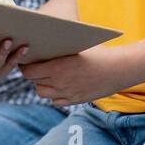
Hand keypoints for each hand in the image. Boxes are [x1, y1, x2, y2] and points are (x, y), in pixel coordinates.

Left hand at [18, 45, 138, 106]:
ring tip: (48, 76)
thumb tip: (44, 44)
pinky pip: (56, 100)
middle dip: (33, 74)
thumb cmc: (100, 52)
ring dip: (43, 85)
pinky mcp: (75, 100)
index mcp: (58, 67)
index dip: (25, 67)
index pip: (29, 71)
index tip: (26, 61)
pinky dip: (55, 94)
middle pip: (35, 82)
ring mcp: (67, 93)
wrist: (119, 69)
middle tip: (36, 66)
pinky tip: (61, 84)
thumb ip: (59, 50)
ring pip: (43, 93)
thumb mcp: (77, 47)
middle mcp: (60, 83)